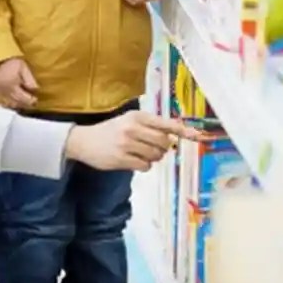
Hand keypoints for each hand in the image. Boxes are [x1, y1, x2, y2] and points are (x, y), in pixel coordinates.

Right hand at [0, 57, 38, 107]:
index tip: (36, 100)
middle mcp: (6, 93)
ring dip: (18, 104)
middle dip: (26, 104)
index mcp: (13, 88)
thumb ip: (29, 79)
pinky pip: (3, 101)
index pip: (25, 98)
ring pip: (10, 104)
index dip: (31, 100)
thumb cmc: (9, 62)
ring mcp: (0, 93)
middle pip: (18, 102)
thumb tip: (35, 88)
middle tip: (32, 103)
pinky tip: (12, 102)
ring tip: (23, 103)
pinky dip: (9, 103)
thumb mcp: (22, 67)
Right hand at [64, 111, 214, 170]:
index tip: (199, 136)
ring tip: (138, 153)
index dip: (184, 131)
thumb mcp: (128, 121)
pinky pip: (145, 166)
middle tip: (149, 147)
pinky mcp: (121, 159)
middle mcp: (133, 128)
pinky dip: (143, 166)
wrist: (83, 141)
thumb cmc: (110, 131)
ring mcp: (127, 144)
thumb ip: (149, 126)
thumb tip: (173, 137)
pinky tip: (131, 161)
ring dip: (152, 158)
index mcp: (137, 116)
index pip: (166, 123)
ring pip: (156, 156)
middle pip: (164, 143)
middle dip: (162, 148)